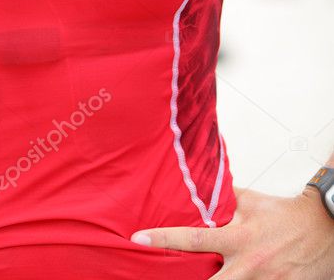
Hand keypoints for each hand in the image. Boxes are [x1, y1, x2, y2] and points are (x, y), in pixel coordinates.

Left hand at [130, 185, 333, 277]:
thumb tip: (201, 185)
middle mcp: (248, 265)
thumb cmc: (285, 215)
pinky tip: (239, 279)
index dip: (165, 239)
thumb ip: (225, 198)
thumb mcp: (252, 201)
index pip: (194, 239)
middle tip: (162, 278)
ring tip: (198, 275)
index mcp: (238, 238)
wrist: (325, 230)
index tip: (140, 238)